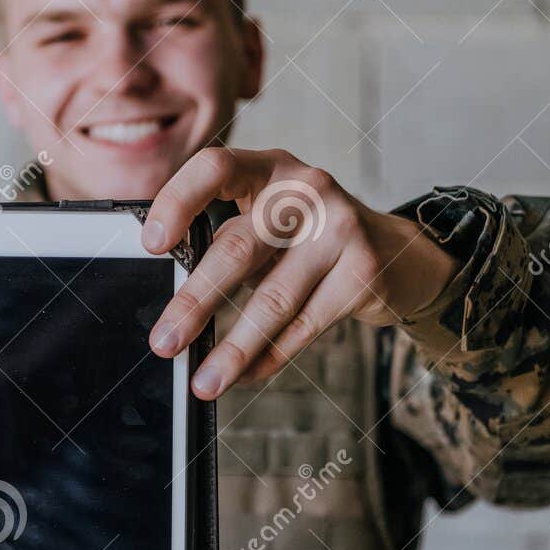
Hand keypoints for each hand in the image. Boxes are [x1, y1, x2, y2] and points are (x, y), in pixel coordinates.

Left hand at [142, 148, 457, 397]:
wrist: (397, 254)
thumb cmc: (310, 238)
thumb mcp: (269, 221)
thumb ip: (226, 241)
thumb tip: (173, 304)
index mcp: (269, 169)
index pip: (215, 168)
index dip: (178, 201)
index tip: (152, 245)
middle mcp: (306, 189)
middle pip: (238, 248)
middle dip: (195, 302)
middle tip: (164, 341)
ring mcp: (340, 228)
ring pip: (273, 300)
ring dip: (233, 348)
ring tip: (205, 381)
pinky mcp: (363, 272)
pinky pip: (304, 326)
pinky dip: (269, 357)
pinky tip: (244, 376)